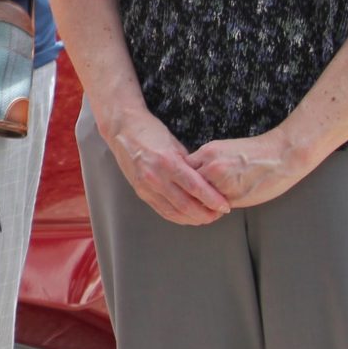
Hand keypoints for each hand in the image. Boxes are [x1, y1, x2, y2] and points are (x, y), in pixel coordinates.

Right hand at [99, 105, 230, 225]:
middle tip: (218, 215)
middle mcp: (155, 177)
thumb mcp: (175, 145)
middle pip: (186, 205)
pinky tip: (188, 217)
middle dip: (206, 214)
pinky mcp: (140, 192)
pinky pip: (162, 210)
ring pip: (174, 212)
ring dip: (192, 218)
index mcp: (168, 162)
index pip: (196, 188)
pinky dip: (177, 217)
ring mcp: (146, 186)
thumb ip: (189, 165)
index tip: (225, 206)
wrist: (122, 130)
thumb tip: (205, 182)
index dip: (213, 200)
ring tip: (206, 217)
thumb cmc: (151, 132)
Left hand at [191, 132, 315, 209]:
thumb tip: (197, 179)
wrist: (282, 155)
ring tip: (207, 206)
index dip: (185, 180)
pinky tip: (221, 208)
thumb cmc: (257, 153)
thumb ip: (209, 164)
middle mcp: (211, 166)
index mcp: (207, 152)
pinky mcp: (234, 196)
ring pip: (200, 198)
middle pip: (188, 185)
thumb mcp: (225, 151)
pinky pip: (217, 207)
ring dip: (202, 204)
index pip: (184, 170)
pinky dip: (216, 209)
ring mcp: (221, 182)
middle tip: (191, 201)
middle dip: (189, 193)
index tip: (186, 186)